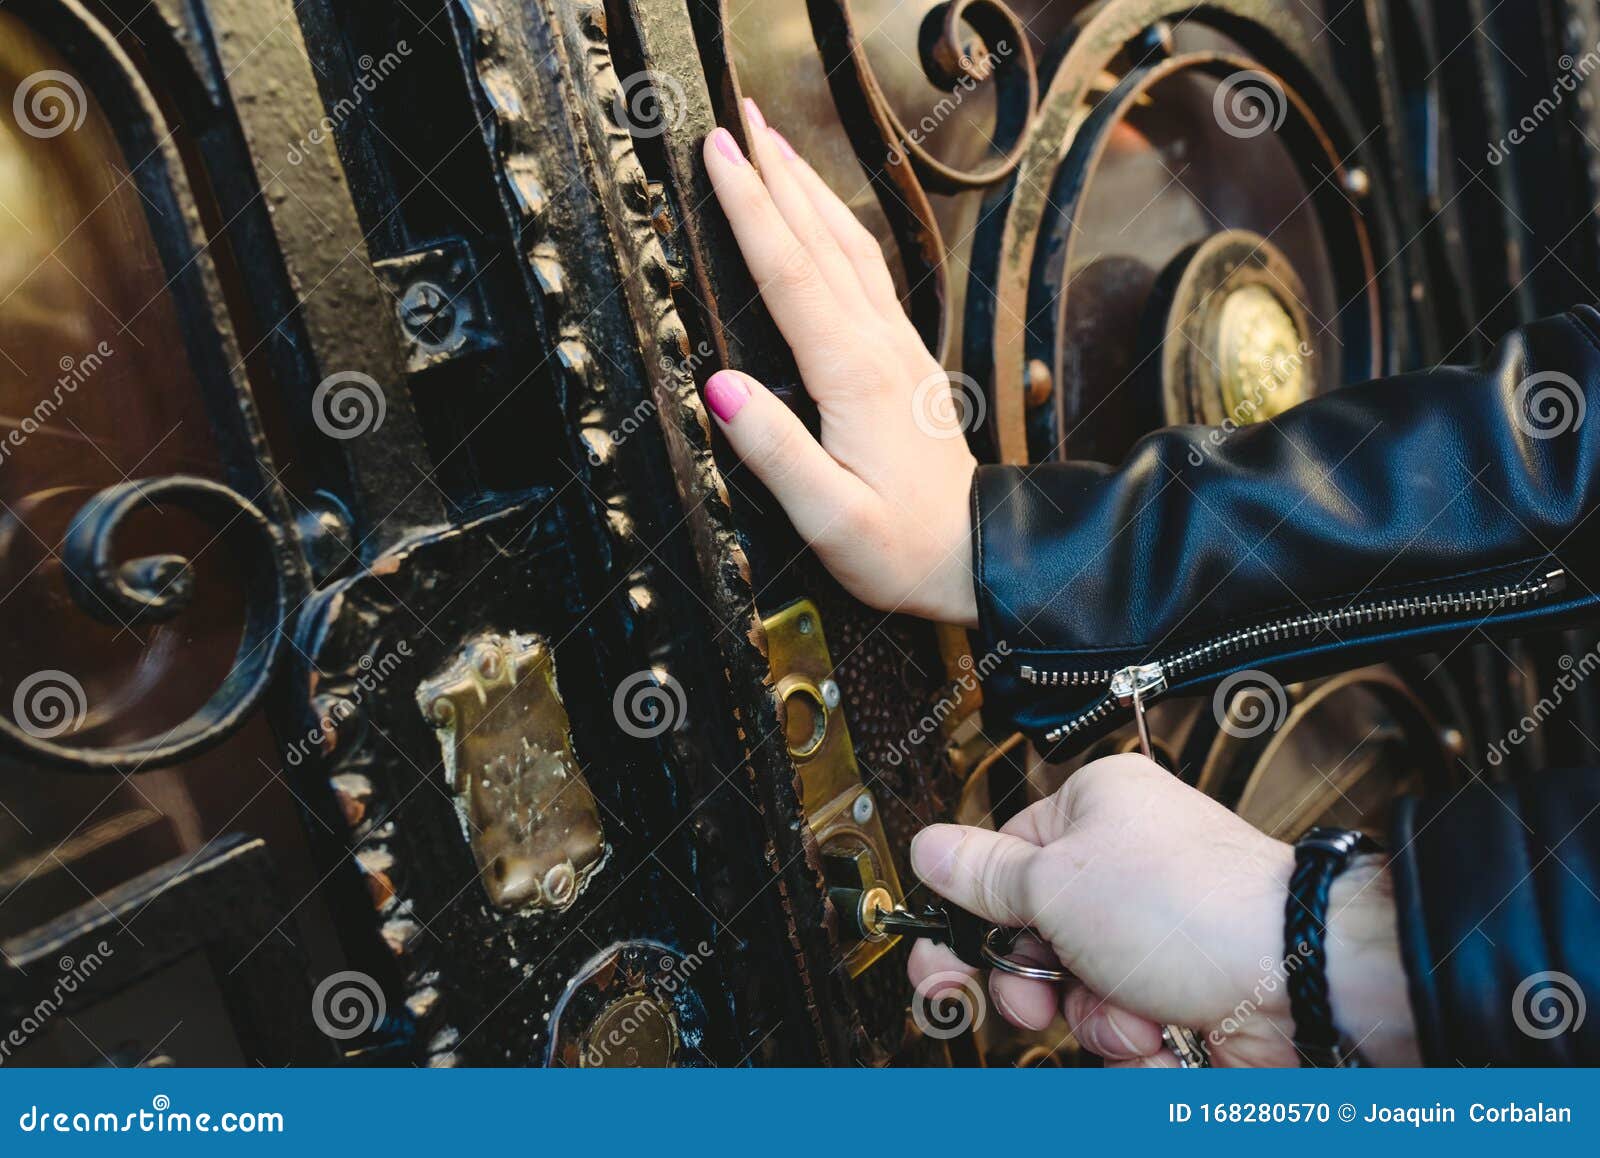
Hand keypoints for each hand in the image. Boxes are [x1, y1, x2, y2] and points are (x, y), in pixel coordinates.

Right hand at [701, 103, 977, 625]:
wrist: (978, 557)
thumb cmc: (903, 548)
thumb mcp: (830, 519)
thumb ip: (775, 453)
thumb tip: (721, 389)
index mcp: (853, 376)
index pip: (789, 272)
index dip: (749, 207)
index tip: (718, 151)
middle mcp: (879, 348)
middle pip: (820, 240)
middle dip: (776, 173)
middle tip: (737, 116)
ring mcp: (897, 349)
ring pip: (849, 247)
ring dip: (808, 191)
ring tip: (773, 146)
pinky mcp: (903, 362)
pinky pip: (867, 275)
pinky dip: (835, 231)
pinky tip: (822, 220)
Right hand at [906, 754, 1418, 1065]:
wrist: (1295, 979)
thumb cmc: (1193, 906)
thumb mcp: (1055, 886)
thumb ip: (982, 876)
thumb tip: (928, 848)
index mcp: (1093, 807)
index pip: (1000, 860)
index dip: (969, 918)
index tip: (944, 962)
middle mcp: (1125, 861)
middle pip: (1031, 932)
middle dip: (1032, 981)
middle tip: (1029, 1000)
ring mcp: (1152, 926)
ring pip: (1073, 987)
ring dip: (1090, 1015)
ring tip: (1127, 1012)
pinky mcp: (1178, 983)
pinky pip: (1118, 1019)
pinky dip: (1130, 1038)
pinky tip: (1157, 1029)